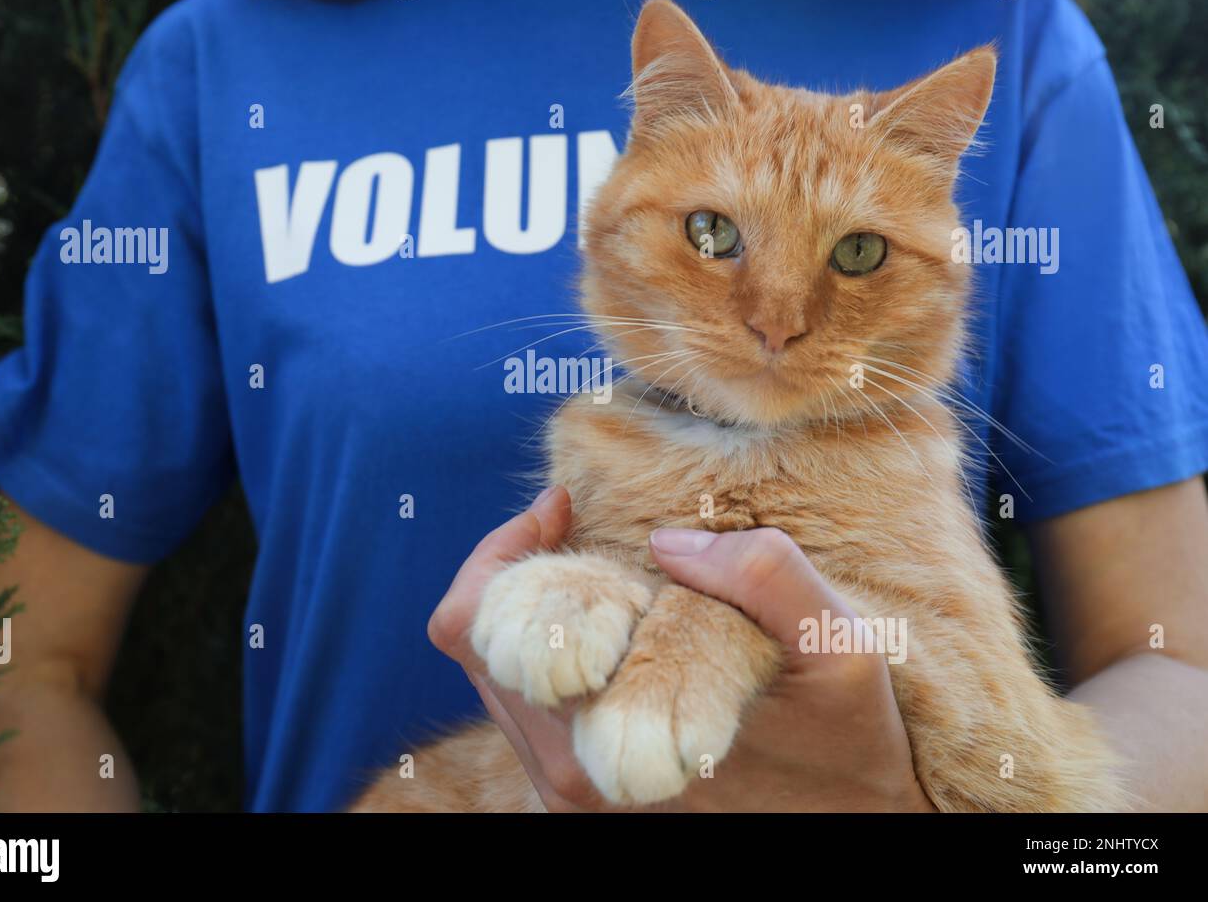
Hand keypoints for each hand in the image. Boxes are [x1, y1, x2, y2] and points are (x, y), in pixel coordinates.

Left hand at [428, 486, 936, 810]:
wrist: (851, 821)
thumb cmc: (845, 733)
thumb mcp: (838, 644)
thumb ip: (765, 578)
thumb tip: (664, 542)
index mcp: (621, 732)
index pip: (478, 628)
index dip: (501, 552)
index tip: (560, 505)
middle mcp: (577, 773)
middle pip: (476, 647)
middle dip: (522, 576)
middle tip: (584, 531)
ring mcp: (571, 791)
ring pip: (493, 677)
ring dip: (535, 614)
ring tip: (607, 579)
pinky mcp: (579, 797)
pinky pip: (522, 706)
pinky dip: (552, 652)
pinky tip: (614, 628)